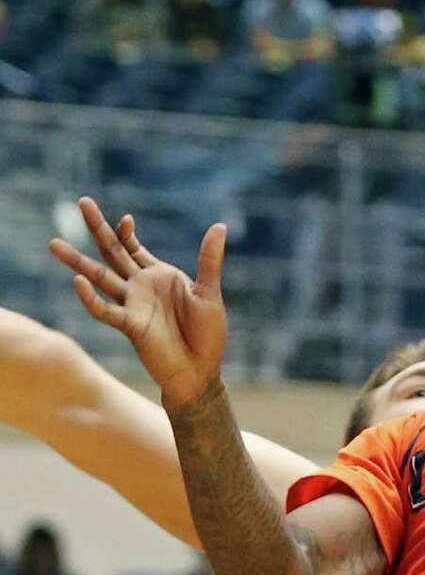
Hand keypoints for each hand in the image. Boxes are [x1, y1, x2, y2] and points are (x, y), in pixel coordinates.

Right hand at [49, 198, 227, 411]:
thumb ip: (209, 260)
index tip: (126, 219)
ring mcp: (132, 305)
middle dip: (98, 228)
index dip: (126, 232)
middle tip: (82, 202)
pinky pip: (106, 311)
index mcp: (159, 276)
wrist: (202, 372)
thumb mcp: (209, 292)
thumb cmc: (207, 335)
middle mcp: (140, 287)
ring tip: (54, 244)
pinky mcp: (131, 326)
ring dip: (77, 262)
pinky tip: (77, 282)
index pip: (134, 248)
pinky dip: (91, 298)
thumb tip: (219, 225)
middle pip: (112, 252)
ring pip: (99, 277)